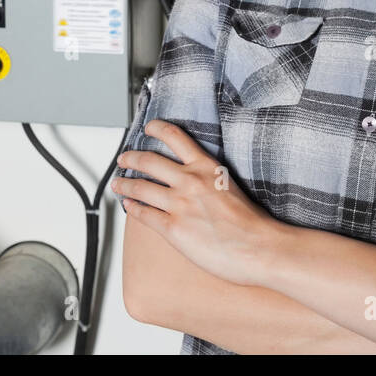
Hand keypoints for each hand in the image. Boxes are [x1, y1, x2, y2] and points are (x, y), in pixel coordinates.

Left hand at [113, 119, 282, 287]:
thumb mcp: (231, 185)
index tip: (149, 127)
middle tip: (124, 158)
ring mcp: (179, 204)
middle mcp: (189, 181)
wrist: (257, 247)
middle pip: (149, 161)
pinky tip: (129, 206)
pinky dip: (132, 208)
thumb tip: (196, 182)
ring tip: (118, 183)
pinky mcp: (172, 228)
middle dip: (131, 158)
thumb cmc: (251, 223)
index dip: (157, 129)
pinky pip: (143, 214)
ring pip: (140, 187)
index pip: (176, 137)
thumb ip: (210, 179)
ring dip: (124, 184)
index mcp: (206, 167)